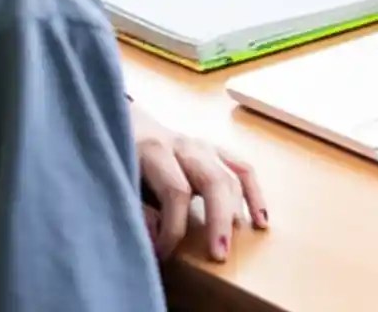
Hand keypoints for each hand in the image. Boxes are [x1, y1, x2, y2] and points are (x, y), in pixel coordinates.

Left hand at [129, 104, 268, 261]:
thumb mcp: (115, 179)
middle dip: (219, 221)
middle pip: (215, 181)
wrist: (122, 121)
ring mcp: (204, 146)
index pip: (176, 192)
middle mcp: (185, 146)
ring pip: (234, 174)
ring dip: (241, 209)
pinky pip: (243, 169)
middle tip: (220, 255)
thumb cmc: (117, 155)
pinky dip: (255, 194)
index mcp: (155, 150)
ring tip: (244, 239)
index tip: (163, 254)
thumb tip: (157, 238)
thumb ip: (134, 209)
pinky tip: (262, 219)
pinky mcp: (215, 151)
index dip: (172, 229)